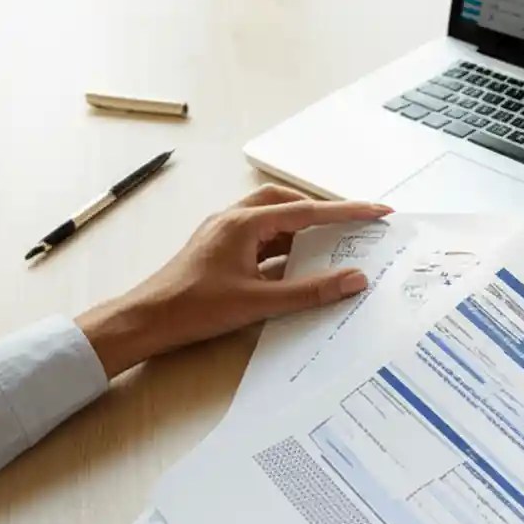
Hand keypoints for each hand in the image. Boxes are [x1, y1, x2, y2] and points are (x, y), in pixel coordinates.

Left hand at [76, 184, 391, 378]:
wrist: (146, 321)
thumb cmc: (193, 308)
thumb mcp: (259, 302)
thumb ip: (310, 291)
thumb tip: (353, 279)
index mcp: (244, 223)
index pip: (308, 211)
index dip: (347, 211)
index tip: (377, 211)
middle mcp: (234, 220)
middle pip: (288, 203)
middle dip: (323, 212)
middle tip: (353, 226)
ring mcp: (225, 234)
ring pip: (274, 220)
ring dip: (303, 230)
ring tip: (330, 247)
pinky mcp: (220, 250)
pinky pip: (262, 239)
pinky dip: (284, 247)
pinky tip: (297, 267)